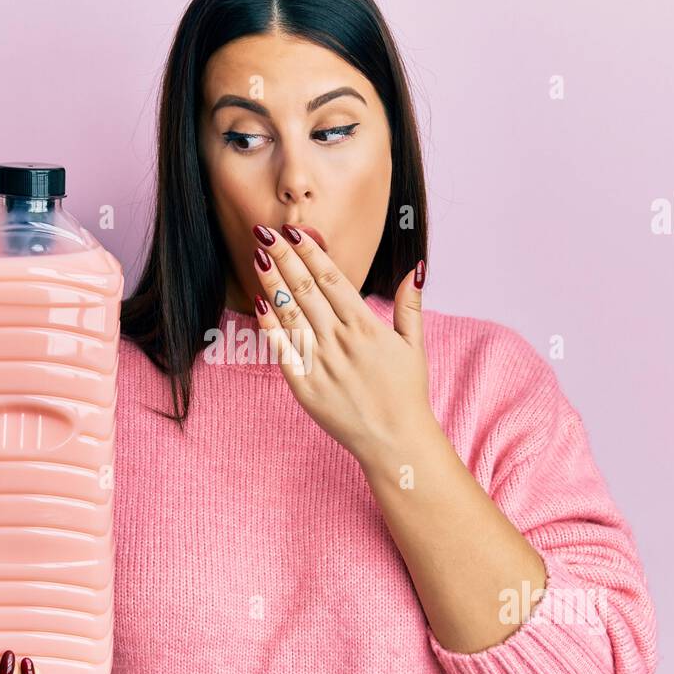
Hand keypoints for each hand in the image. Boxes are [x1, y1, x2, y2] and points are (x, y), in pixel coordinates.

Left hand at [249, 224, 437, 463]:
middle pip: (306, 290)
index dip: (310, 253)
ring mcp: (320, 364)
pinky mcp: (304, 387)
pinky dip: (269, 325)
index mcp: (366, 327)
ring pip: (290, 314)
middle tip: (265, 231)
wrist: (395, 442)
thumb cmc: (405, 393)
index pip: (331, 280)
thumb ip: (410, 305)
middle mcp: (340, 341)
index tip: (294, 231)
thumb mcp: (414, 346)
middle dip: (284, 258)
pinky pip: (282, 350)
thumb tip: (415, 269)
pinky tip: (258, 301)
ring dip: (272, 283)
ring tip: (258, 256)